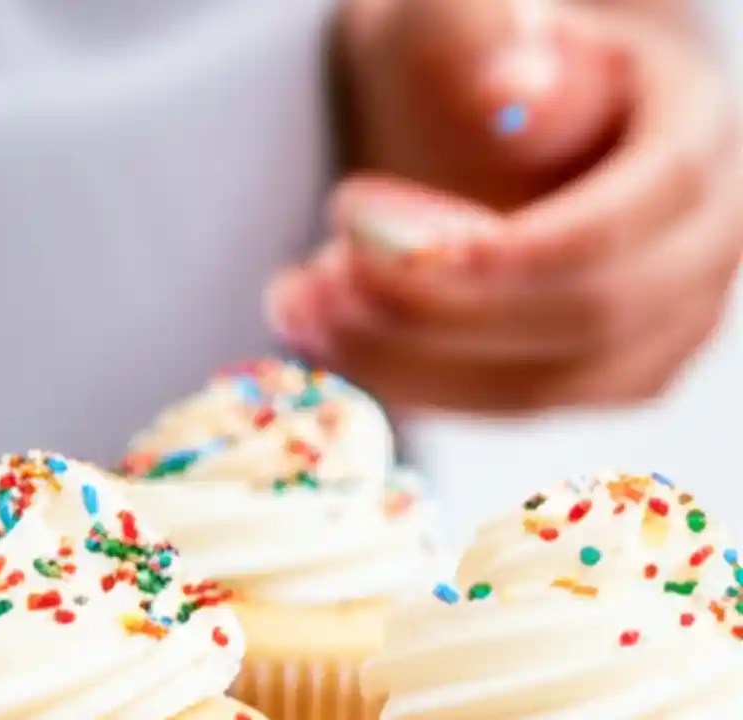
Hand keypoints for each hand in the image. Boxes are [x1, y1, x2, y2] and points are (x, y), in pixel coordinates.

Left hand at [269, 0, 742, 413]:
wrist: (478, 109)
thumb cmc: (474, 53)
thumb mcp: (456, 20)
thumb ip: (477, 35)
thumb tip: (509, 94)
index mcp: (694, 138)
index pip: (632, 219)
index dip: (519, 254)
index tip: (396, 252)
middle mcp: (697, 245)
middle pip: (592, 318)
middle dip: (440, 312)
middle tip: (318, 277)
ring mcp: (652, 323)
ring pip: (541, 386)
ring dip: (406, 360)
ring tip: (298, 305)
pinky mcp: (588, 375)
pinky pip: (503, 408)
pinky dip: (406, 383)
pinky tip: (323, 336)